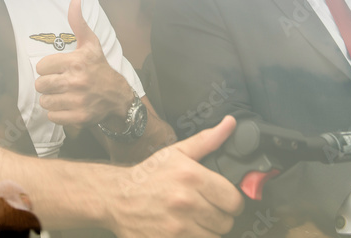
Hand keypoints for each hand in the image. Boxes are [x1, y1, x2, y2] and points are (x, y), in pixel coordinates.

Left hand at [35, 0, 132, 126]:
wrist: (117, 95)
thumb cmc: (99, 67)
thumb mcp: (90, 44)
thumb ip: (78, 23)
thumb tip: (74, 1)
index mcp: (76, 61)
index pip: (42, 67)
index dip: (47, 68)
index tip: (56, 69)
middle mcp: (77, 81)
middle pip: (41, 85)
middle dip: (47, 84)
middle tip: (58, 83)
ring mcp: (78, 100)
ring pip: (45, 102)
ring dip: (51, 99)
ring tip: (61, 94)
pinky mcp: (79, 117)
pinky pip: (53, 117)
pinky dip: (57, 113)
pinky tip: (66, 105)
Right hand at [105, 116, 243, 237]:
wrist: (116, 197)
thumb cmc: (147, 175)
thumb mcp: (176, 152)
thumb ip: (207, 140)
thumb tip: (230, 124)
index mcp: (191, 177)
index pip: (234, 200)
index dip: (231, 200)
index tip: (223, 199)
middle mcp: (186, 202)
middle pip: (226, 221)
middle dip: (219, 215)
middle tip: (205, 208)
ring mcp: (177, 227)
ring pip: (214, 237)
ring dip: (207, 230)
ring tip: (193, 219)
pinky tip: (183, 229)